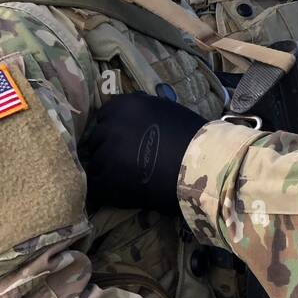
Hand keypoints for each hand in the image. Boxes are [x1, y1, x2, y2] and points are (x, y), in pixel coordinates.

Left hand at [79, 93, 205, 214]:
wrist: (201, 168)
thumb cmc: (191, 138)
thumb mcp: (165, 110)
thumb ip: (140, 110)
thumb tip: (127, 115)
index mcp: (124, 106)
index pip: (105, 115)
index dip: (114, 128)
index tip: (125, 139)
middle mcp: (110, 127)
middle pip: (98, 139)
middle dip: (109, 148)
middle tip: (127, 160)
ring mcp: (105, 155)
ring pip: (96, 162)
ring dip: (108, 169)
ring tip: (128, 178)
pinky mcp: (106, 181)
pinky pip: (96, 185)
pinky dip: (106, 189)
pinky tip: (122, 191)